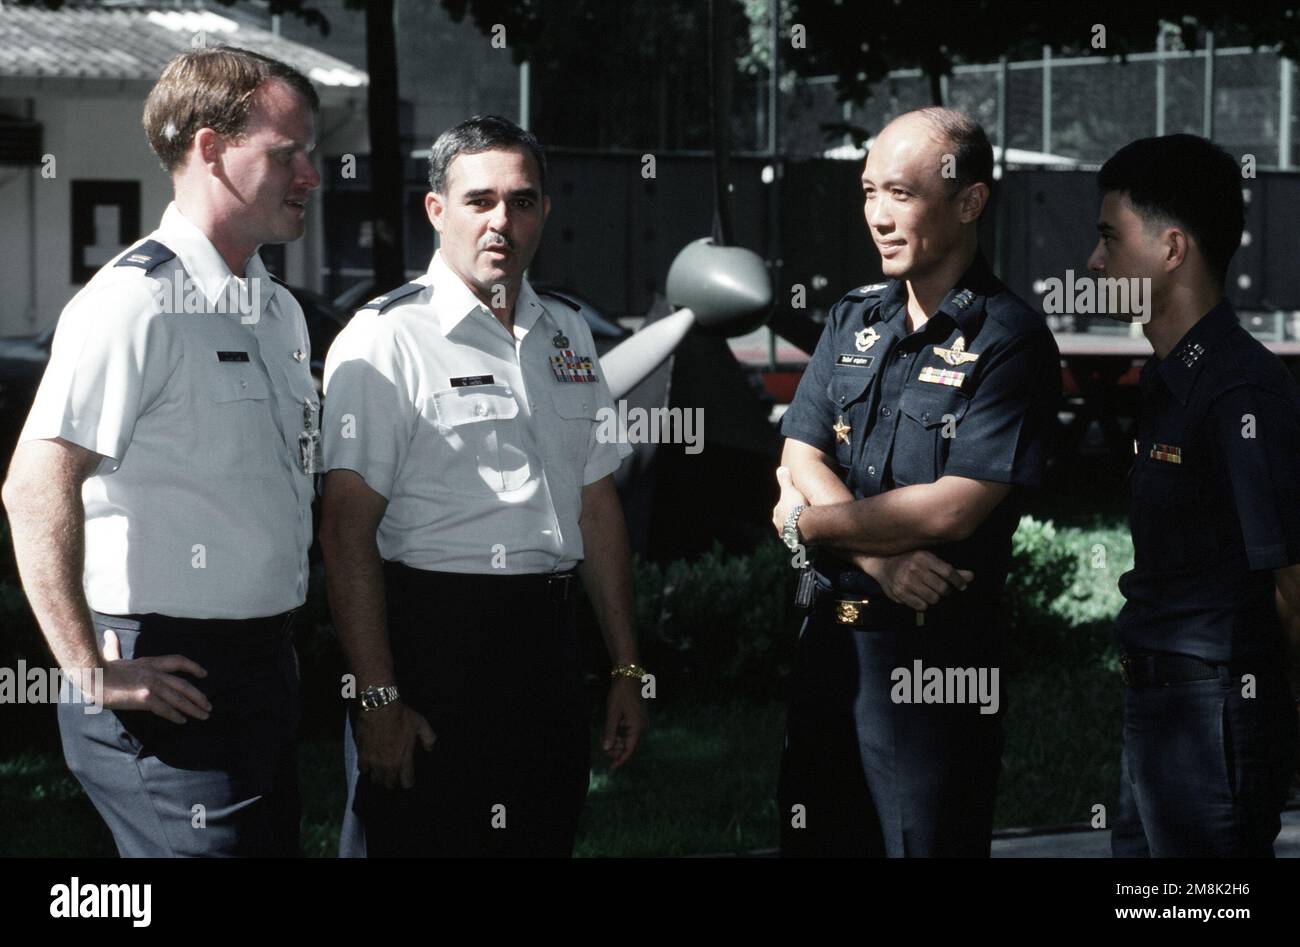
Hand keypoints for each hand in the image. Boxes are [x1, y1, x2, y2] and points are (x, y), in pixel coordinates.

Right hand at [96, 629, 210, 723]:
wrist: (90, 675)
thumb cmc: (97, 667)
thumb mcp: (111, 655)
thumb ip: (114, 646)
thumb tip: (109, 634)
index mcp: (149, 662)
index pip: (178, 661)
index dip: (193, 667)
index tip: (204, 674)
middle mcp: (155, 673)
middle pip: (184, 684)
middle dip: (198, 696)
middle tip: (209, 705)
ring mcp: (151, 685)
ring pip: (179, 698)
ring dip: (193, 708)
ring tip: (204, 715)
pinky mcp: (145, 698)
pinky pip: (165, 708)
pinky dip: (175, 715)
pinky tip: (182, 721)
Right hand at [355, 701, 435, 788]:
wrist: (380, 707)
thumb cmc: (401, 716)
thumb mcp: (421, 724)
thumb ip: (428, 738)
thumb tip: (430, 749)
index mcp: (404, 759)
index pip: (406, 782)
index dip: (408, 781)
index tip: (408, 779)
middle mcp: (388, 765)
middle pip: (389, 784)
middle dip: (392, 782)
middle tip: (394, 777)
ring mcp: (374, 761)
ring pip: (375, 779)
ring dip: (379, 777)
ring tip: (381, 773)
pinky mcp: (362, 755)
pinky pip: (362, 769)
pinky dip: (366, 768)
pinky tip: (369, 764)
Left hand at [602, 677, 647, 771]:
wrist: (629, 676)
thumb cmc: (620, 694)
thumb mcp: (613, 713)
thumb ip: (611, 732)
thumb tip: (607, 750)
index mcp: (638, 728)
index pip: (629, 750)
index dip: (619, 761)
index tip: (610, 770)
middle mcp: (642, 727)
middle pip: (629, 746)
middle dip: (616, 750)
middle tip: (603, 747)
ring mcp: (642, 723)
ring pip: (629, 740)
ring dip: (618, 742)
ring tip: (606, 738)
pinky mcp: (639, 719)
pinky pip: (629, 732)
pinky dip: (620, 734)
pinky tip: (612, 732)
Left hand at [772, 467, 809, 538]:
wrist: (803, 525)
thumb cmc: (795, 506)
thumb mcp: (790, 489)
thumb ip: (785, 480)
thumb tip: (780, 469)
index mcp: (777, 513)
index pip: (780, 509)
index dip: (788, 505)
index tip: (794, 504)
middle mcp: (780, 526)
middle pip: (785, 521)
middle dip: (791, 519)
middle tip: (800, 516)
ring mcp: (788, 535)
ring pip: (791, 531)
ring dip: (797, 529)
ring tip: (805, 527)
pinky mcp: (797, 543)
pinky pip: (800, 539)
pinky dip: (803, 537)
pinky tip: (809, 536)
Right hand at [856, 551, 973, 611]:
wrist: (883, 563)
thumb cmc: (911, 560)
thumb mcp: (929, 560)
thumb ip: (950, 570)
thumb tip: (972, 577)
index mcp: (924, 557)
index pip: (948, 572)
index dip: (958, 581)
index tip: (962, 587)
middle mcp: (914, 568)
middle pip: (942, 588)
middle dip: (945, 591)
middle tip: (942, 590)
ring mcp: (906, 581)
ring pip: (933, 599)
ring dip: (935, 598)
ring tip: (930, 593)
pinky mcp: (899, 593)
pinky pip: (921, 606)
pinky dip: (924, 604)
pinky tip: (920, 597)